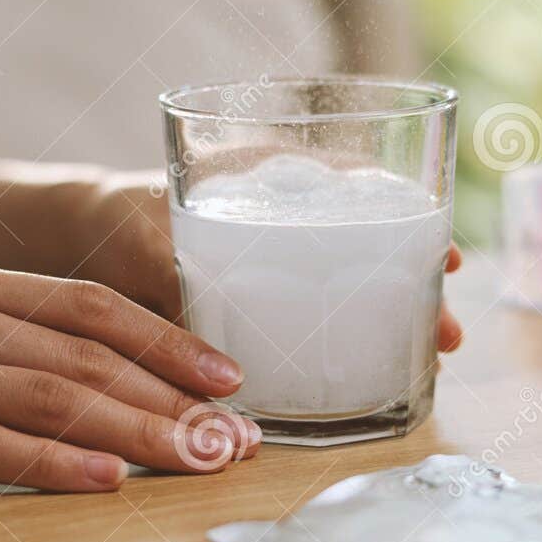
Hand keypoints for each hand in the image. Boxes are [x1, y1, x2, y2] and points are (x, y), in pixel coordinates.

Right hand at [0, 256, 260, 490]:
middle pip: (88, 357)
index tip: (227, 376)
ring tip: (202, 461)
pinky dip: (52, 465)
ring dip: (140, 433)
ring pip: (53, 398)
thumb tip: (68, 368)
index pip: (89, 306)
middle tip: (240, 438)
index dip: (168, 341)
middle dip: (176, 400)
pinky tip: (108, 480)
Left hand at [64, 172, 464, 351]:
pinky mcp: (271, 302)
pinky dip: (359, 338)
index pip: (353, 184)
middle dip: (420, 284)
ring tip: (436, 352)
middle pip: (374, 242)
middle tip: (449, 328)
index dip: (406, 218)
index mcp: (265, 175)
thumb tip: (201, 338)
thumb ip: (171, 284)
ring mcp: (286, 260)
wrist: (92, 239)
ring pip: (361, 282)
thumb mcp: (143, 244)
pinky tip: (387, 366)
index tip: (445, 253)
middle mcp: (289, 214)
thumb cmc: (120, 222)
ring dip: (401, 315)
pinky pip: (325, 317)